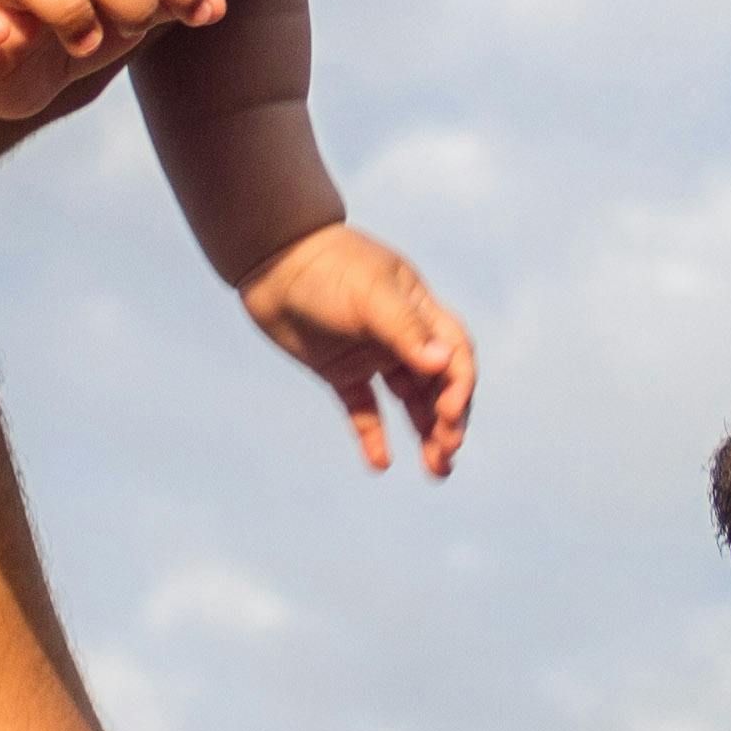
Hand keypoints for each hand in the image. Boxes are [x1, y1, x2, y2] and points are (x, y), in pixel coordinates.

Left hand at [238, 223, 474, 476]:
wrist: (270, 261)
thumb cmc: (326, 269)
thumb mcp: (369, 295)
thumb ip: (405, 329)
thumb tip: (443, 363)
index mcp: (419, 312)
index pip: (455, 355)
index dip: (459, 387)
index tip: (449, 416)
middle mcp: (401, 336)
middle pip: (438, 385)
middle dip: (448, 421)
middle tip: (445, 457)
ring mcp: (371, 354)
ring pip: (408, 401)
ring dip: (424, 432)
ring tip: (435, 470)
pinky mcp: (340, 371)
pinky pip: (364, 409)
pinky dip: (373, 436)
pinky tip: (379, 463)